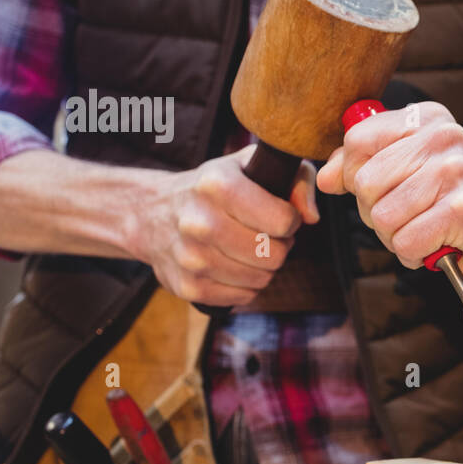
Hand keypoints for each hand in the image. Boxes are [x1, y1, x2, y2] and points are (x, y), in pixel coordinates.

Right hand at [130, 145, 318, 305]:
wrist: (152, 214)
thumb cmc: (213, 189)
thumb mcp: (249, 166)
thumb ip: (294, 178)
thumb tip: (311, 217)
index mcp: (217, 185)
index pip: (283, 220)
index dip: (290, 221)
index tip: (278, 215)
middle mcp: (199, 222)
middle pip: (274, 255)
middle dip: (279, 247)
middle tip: (266, 236)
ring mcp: (191, 257)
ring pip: (261, 279)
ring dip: (264, 268)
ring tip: (249, 249)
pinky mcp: (188, 287)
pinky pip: (243, 297)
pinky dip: (246, 285)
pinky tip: (233, 265)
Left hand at [317, 101, 462, 297]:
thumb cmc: (445, 207)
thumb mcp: (400, 176)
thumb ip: (358, 167)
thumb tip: (323, 177)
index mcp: (427, 118)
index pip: (357, 141)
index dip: (357, 177)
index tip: (388, 190)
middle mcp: (445, 136)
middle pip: (365, 182)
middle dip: (377, 214)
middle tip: (412, 217)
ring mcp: (457, 171)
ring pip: (383, 216)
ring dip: (397, 238)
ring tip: (427, 232)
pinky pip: (405, 242)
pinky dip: (415, 255)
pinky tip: (439, 247)